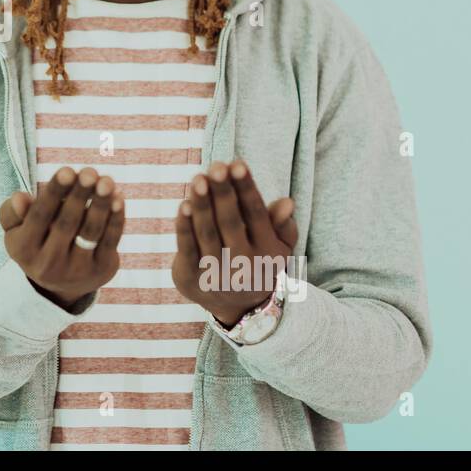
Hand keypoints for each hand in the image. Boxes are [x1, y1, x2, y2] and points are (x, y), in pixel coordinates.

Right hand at [0, 166, 125, 310]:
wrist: (61, 284)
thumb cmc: (37, 241)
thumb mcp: (16, 230)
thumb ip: (12, 212)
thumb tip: (19, 197)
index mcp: (24, 249)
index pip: (39, 216)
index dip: (54, 193)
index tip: (67, 171)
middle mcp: (49, 263)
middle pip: (66, 223)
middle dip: (79, 195)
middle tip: (89, 172)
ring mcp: (76, 270)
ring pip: (90, 232)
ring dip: (101, 204)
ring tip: (106, 181)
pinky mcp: (101, 270)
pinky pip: (110, 241)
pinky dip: (115, 219)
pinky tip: (118, 198)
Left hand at [171, 159, 298, 326]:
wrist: (237, 307)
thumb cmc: (258, 262)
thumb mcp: (278, 247)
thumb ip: (283, 224)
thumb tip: (287, 202)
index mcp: (267, 251)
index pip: (256, 214)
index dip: (246, 188)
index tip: (237, 163)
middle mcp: (243, 264)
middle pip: (230, 221)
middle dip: (222, 192)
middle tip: (215, 166)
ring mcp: (216, 273)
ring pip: (207, 232)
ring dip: (201, 204)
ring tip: (197, 178)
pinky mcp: (191, 278)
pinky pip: (187, 248)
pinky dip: (184, 226)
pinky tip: (183, 204)